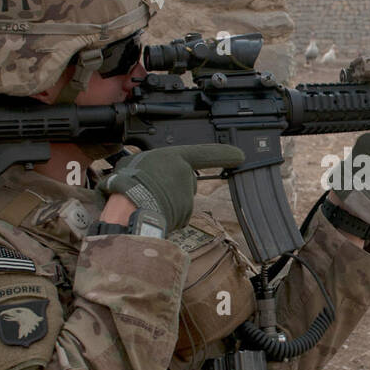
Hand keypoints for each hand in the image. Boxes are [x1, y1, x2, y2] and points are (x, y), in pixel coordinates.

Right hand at [98, 144, 244, 230]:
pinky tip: (151, 212)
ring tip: (144, 200)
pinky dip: (166, 216)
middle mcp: (186, 176)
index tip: (241, 155)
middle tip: (149, 187)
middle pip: (185, 181)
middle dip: (172, 186)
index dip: (224, 154)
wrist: (129, 207)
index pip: (205, 154)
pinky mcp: (184, 215)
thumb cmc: (128, 181)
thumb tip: (146, 169)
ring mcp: (187, 197)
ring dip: (166, 202)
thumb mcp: (135, 161)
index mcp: (176, 158)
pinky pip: (176, 215)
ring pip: (179, 200)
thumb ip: (150, 163)